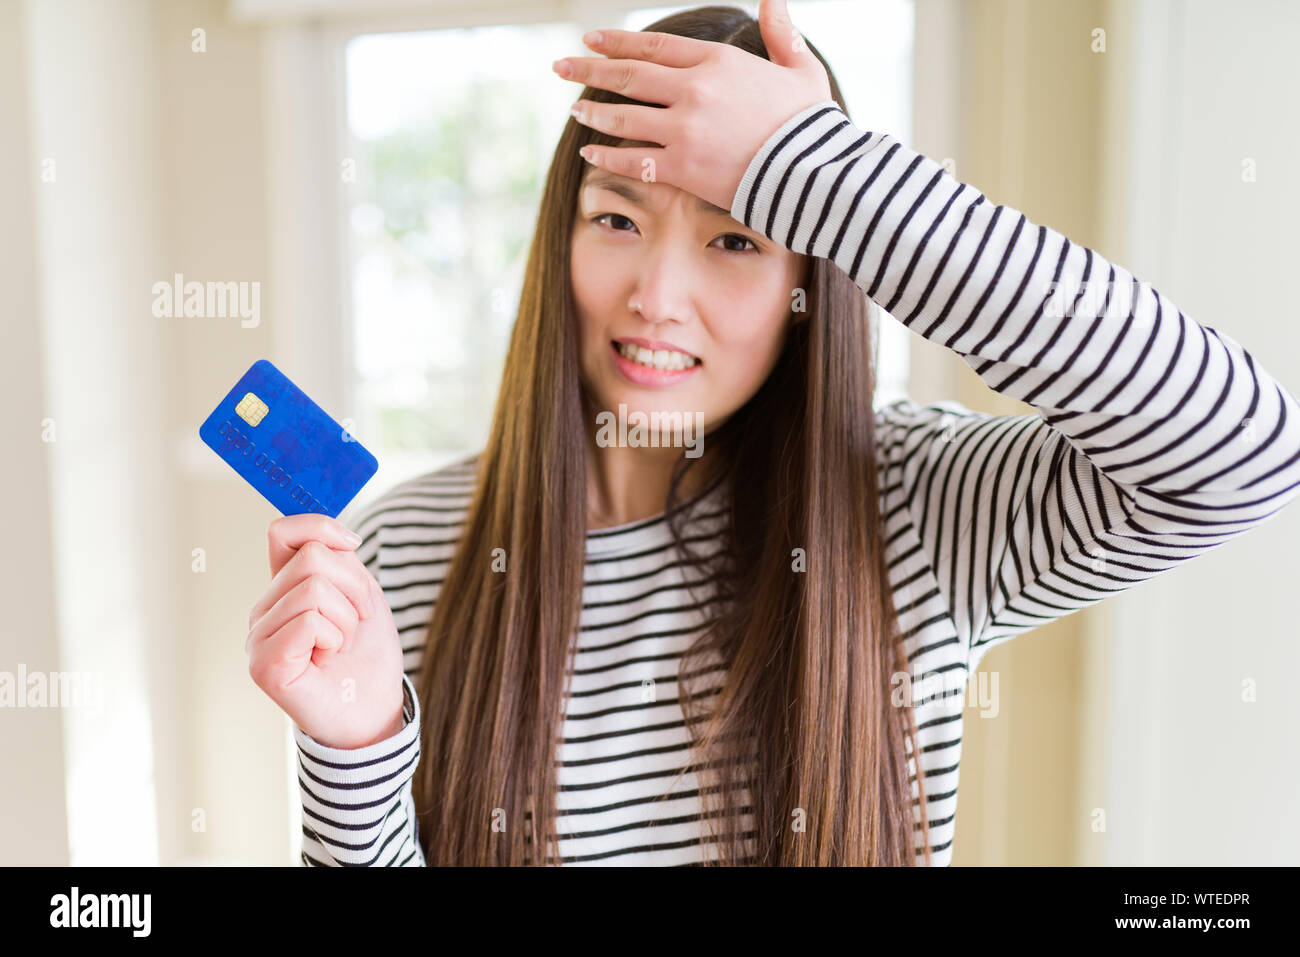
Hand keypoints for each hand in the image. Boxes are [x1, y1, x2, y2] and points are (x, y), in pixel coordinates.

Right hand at [246, 513, 405, 749]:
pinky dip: (334, 638)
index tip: (353, 547)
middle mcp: (262, 611)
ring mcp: (257, 638)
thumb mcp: (361, 592)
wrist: (374, 709)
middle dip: (354, 586)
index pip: (282, 531)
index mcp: (282, 589)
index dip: (321, 527)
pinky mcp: (263, 666)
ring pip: (313, 588)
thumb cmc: (368, 654)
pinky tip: (327, 660)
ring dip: (347, 618)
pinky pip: (309, 621)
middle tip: (356, 622)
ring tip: (340, 645)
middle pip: (312, 557)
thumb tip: (328, 533)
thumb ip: (338, 559)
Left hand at [552, 0, 831, 212]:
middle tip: (560, 66)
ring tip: (573, 109)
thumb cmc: (811, 123)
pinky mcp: (682, 167)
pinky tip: (588, 153)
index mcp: (718, 62)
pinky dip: (607, 156)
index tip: (592, 40)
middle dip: (589, 69)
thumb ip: (782, 33)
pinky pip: (633, 160)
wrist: (814, 172)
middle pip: (629, 76)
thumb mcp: (801, 69)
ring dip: (593, 112)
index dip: (618, 43)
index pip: (655, 48)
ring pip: (624, 116)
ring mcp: (684, 129)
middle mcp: (694, 90)